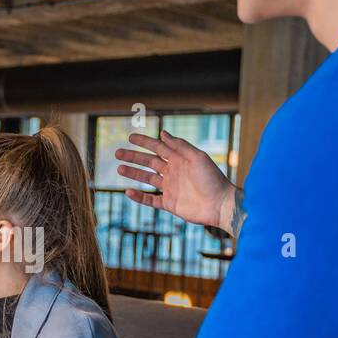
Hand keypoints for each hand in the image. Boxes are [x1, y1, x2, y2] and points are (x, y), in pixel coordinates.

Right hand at [115, 130, 239, 231]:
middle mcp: (173, 172)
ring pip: (147, 179)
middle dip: (134, 157)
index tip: (130, 137)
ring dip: (133, 174)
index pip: (158, 148)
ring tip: (120, 169)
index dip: (144, 142)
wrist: (220, 205)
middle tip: (118, 153)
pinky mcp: (170, 204)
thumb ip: (180, 146)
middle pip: (149, 162)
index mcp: (180, 160)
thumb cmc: (212, 179)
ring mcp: (171, 188)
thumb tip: (163, 133)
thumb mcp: (197, 157)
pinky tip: (128, 192)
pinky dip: (139, 197)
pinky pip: (151, 200)